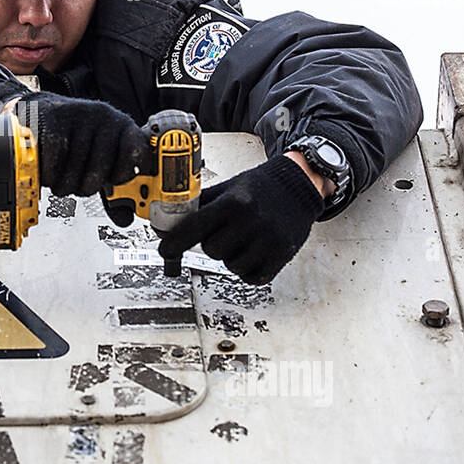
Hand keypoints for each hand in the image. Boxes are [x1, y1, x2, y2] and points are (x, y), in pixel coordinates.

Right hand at [18, 93, 151, 196]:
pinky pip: (54, 161)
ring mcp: (80, 116)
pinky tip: (48, 170)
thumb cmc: (73, 142)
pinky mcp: (55, 118)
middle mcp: (106, 118)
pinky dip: (49, 174)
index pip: (138, 153)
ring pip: (75, 169)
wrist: (39, 115)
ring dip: (64, 184)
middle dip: (85, 186)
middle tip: (77, 183)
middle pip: (101, 171)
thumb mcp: (98, 164)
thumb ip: (114, 191)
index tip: (113, 183)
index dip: (125, 175)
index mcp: (124, 127)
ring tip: (61, 176)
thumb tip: (126, 218)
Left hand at [157, 154, 324, 284]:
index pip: (195, 227)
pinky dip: (247, 269)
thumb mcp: (229, 188)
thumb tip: (170, 220)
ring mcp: (268, 240)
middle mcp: (251, 221)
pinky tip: (252, 251)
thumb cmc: (260, 188)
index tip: (165, 250)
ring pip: (230, 266)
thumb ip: (201, 204)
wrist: (299, 187)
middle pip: (211, 250)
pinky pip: (252, 277)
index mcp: (234, 202)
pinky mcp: (281, 256)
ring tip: (242, 240)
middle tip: (225, 232)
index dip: (175, 242)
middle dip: (212, 244)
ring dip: (231, 257)